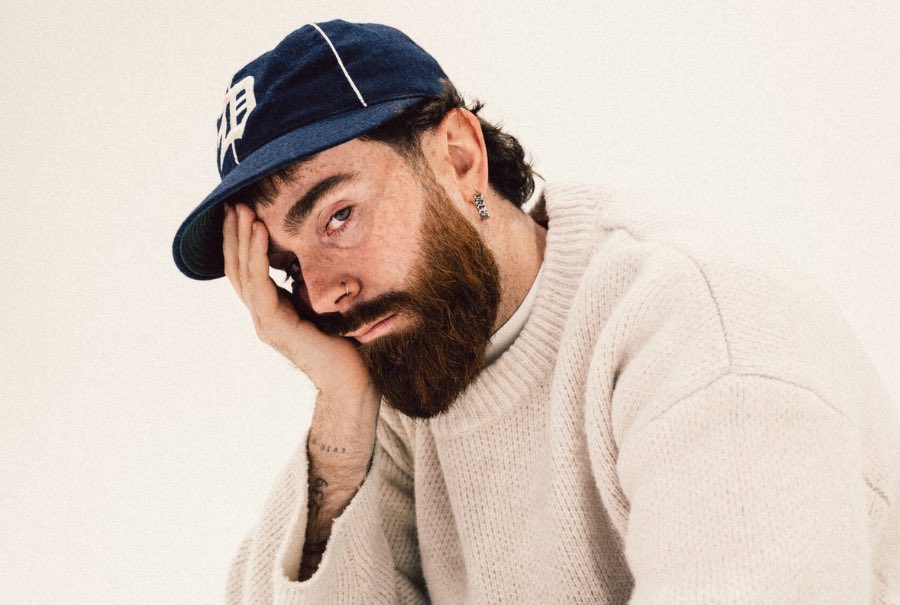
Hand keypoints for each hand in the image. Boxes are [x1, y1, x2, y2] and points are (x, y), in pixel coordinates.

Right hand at [222, 202, 374, 405]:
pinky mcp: (275, 326)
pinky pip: (260, 286)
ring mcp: (265, 323)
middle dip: (234, 234)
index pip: (247, 271)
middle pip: (237, 269)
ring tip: (243, 211)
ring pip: (244, 274)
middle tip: (233, 203)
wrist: (353, 380)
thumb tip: (314, 254)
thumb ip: (310, 284)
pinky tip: (260, 233)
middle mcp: (262, 316)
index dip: (241, 242)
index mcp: (272, 310)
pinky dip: (257, 257)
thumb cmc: (346, 342)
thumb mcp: (324, 303)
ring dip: (243, 239)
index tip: (242, 211)